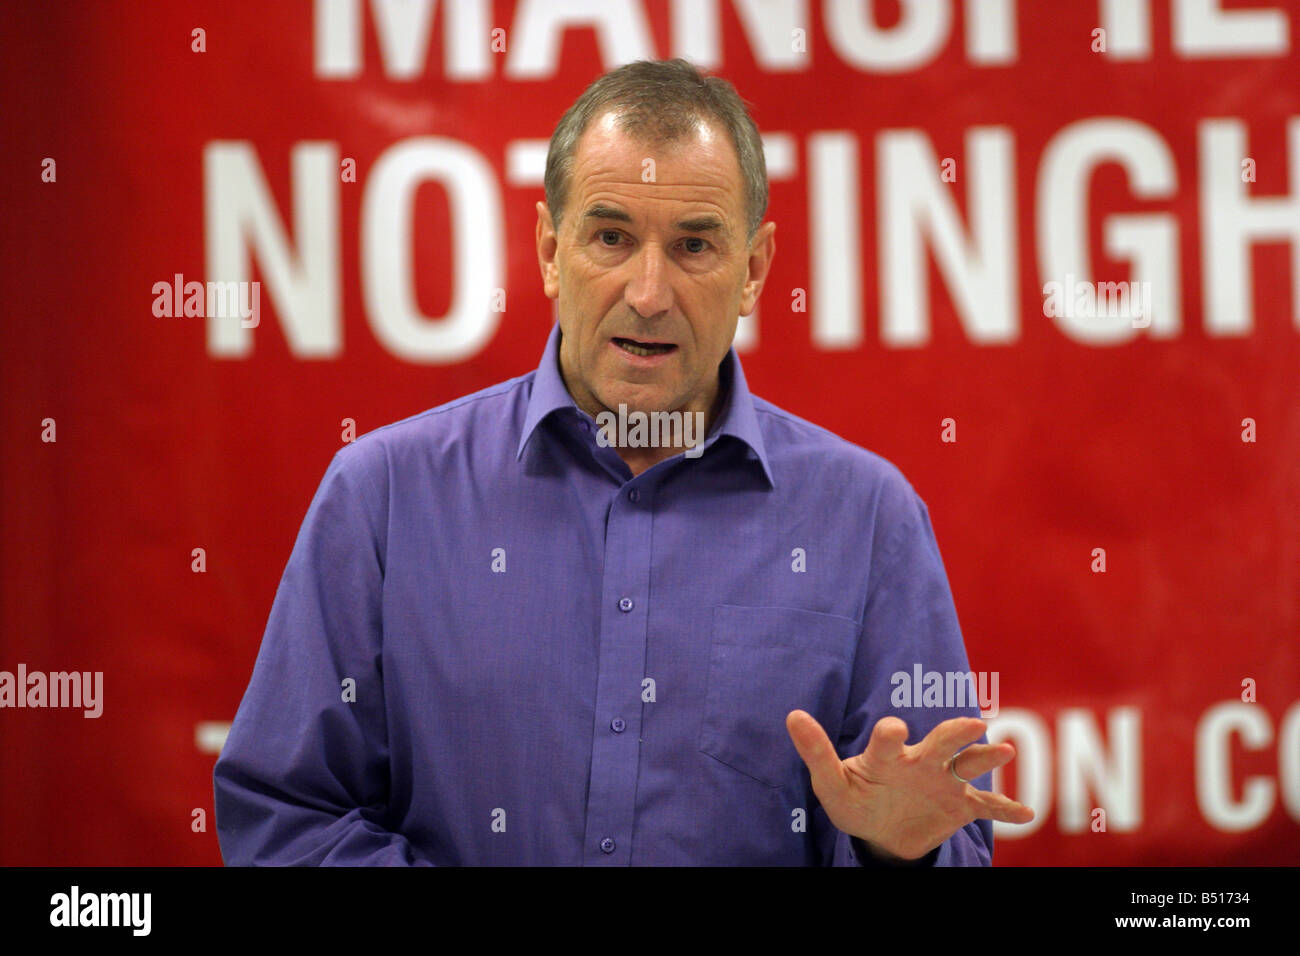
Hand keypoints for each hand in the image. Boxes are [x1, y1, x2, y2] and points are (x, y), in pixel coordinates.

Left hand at [785, 710, 1034, 860]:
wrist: (881, 830)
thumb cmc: (854, 799)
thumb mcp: (830, 783)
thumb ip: (816, 752)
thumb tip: (792, 714)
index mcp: (888, 755)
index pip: (889, 741)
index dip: (889, 734)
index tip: (893, 728)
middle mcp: (921, 761)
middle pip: (941, 742)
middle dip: (956, 733)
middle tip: (973, 724)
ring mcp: (944, 782)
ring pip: (969, 766)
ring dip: (986, 758)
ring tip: (1004, 750)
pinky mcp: (960, 806)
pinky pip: (986, 807)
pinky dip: (1005, 810)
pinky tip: (1025, 813)